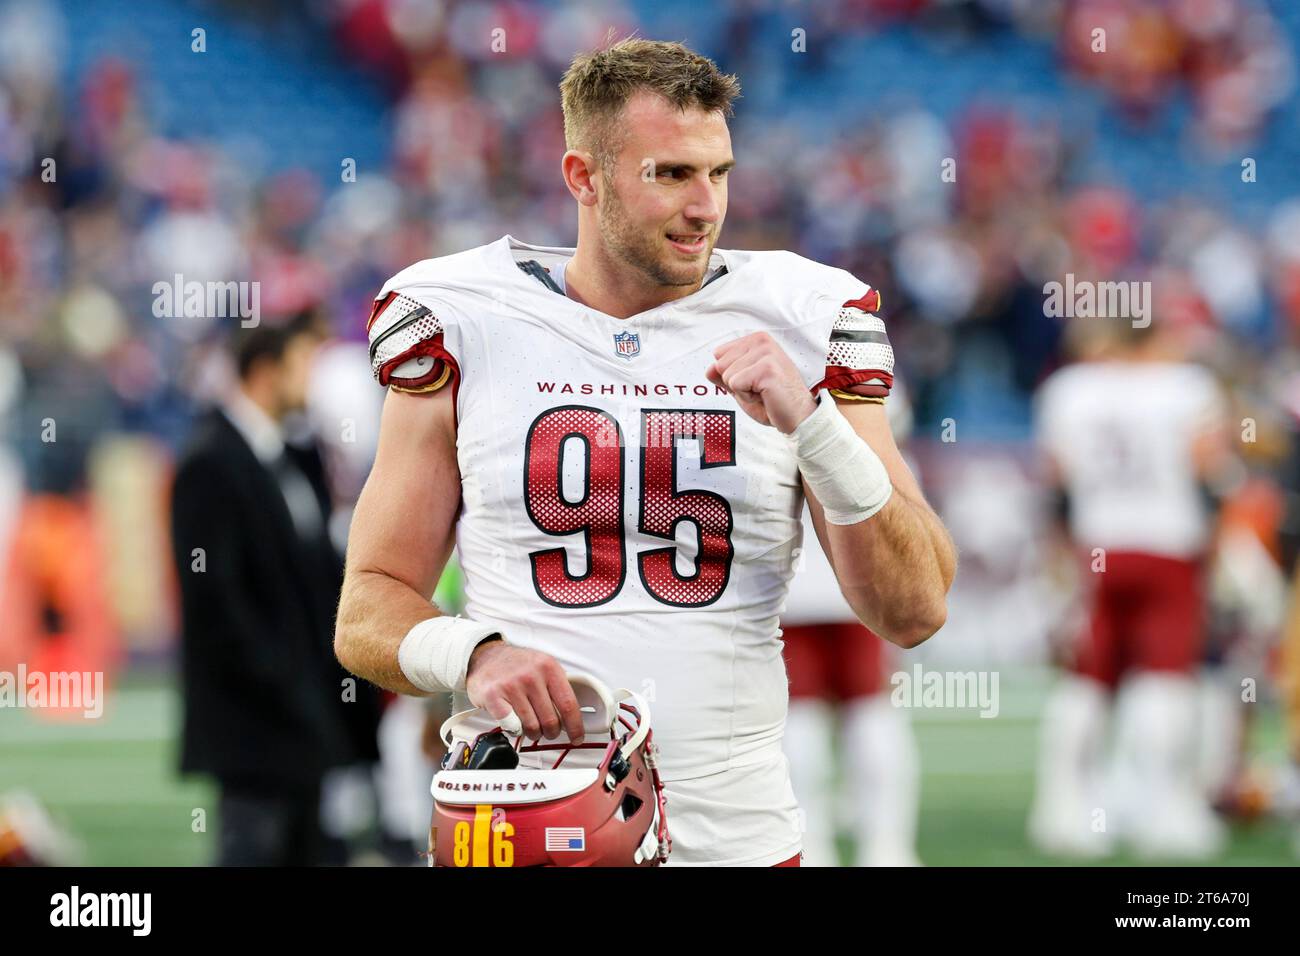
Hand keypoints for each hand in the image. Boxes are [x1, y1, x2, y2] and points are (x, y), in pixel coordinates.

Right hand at [465, 640, 585, 743]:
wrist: (486, 657)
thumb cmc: (517, 665)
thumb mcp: (543, 666)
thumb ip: (557, 688)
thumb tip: (573, 718)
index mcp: (549, 667)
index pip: (569, 704)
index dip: (575, 726)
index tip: (577, 737)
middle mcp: (531, 675)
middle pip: (551, 720)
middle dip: (552, 732)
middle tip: (549, 732)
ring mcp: (512, 686)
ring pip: (532, 727)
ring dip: (533, 733)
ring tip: (530, 726)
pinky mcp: (493, 696)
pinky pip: (512, 727)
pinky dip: (515, 730)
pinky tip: (514, 722)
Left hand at [705, 331, 817, 433]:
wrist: (797, 417)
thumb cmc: (771, 400)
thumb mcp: (741, 385)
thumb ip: (723, 375)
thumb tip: (709, 369)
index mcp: (757, 339)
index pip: (718, 354)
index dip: (731, 375)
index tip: (753, 381)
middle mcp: (762, 340)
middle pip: (720, 364)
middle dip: (735, 384)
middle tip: (759, 389)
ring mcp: (766, 353)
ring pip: (727, 375)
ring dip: (742, 391)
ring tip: (763, 392)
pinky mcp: (767, 369)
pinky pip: (735, 384)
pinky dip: (747, 397)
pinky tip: (765, 396)